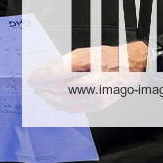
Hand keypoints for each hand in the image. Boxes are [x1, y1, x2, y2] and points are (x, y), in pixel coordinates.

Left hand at [26, 42, 148, 113]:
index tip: (32, 77)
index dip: (42, 76)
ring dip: (50, 97)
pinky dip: (61, 105)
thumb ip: (64, 62)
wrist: (130, 70)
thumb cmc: (108, 59)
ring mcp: (96, 98)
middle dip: (43, 87)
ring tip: (41, 93)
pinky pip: (74, 109)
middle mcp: (93, 85)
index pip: (58, 73)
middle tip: (34, 84)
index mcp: (89, 67)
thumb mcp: (84, 53)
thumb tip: (46, 70)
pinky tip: (54, 101)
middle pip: (59, 89)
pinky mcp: (97, 106)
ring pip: (65, 101)